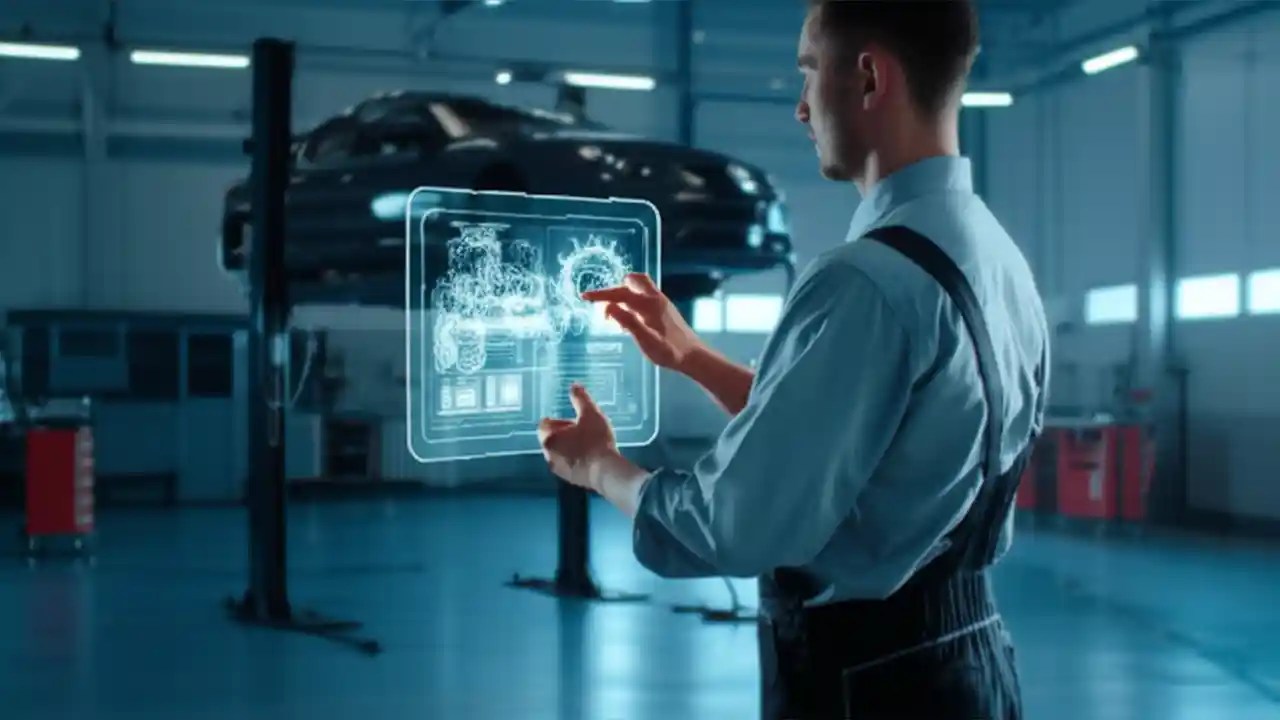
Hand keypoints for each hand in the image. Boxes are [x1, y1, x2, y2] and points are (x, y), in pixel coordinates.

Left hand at [537, 383, 617, 489]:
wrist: (606, 471)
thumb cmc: (596, 440)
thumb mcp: (590, 414)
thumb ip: (580, 398)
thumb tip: (574, 385)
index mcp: (549, 438)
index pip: (545, 425)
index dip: (558, 420)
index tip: (572, 419)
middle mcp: (549, 455)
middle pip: (552, 439)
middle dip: (564, 433)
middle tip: (582, 429)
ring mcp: (558, 469)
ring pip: (560, 453)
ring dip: (569, 447)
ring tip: (588, 443)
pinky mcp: (570, 479)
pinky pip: (568, 465)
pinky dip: (576, 459)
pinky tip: (591, 456)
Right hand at [581, 273, 704, 371]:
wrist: (693, 356)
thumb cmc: (670, 352)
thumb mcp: (647, 341)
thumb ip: (629, 323)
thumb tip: (609, 307)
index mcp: (650, 305)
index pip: (620, 293)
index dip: (601, 294)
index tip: (584, 296)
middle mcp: (656, 299)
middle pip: (631, 282)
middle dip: (613, 291)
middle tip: (601, 307)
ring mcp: (661, 302)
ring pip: (638, 286)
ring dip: (623, 294)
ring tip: (615, 316)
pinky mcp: (664, 309)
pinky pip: (643, 296)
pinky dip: (632, 301)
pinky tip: (629, 319)